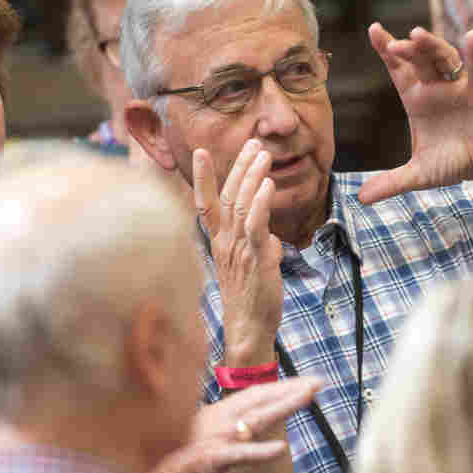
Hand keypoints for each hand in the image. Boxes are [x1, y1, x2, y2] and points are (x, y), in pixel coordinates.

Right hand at [143, 377, 320, 472]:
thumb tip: (248, 422)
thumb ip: (229, 426)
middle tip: (318, 382)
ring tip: (308, 398)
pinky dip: (261, 452)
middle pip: (263, 399)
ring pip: (258, 419)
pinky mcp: (213, 459)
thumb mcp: (207, 435)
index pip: (257, 394)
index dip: (283, 387)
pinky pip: (240, 455)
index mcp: (222, 412)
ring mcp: (219, 438)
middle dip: (292, 390)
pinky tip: (281, 450)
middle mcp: (223, 419)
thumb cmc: (179, 456)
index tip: (307, 382)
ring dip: (284, 407)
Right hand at [194, 140, 282, 365]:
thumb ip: (258, 247)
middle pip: (227, 196)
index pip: (205, 204)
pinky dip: (261, 203)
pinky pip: (255, 226)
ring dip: (252, 176)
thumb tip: (271, 239)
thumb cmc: (250, 298)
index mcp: (219, 243)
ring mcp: (238, 250)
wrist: (248, 329)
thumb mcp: (250, 266)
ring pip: (241, 205)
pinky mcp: (255, 259)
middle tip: (253, 142)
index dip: (203, 178)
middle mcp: (224, 243)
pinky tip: (268, 184)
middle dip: (239, 166)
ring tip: (263, 154)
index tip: (200, 151)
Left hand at [360, 24, 472, 203]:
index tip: (374, 30)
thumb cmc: (454, 163)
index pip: (398, 69)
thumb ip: (392, 183)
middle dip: (407, 50)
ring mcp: (459, 86)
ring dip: (432, 46)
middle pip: (418, 60)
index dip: (387, 49)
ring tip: (418, 35)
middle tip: (396, 45)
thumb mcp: (419, 175)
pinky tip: (471, 36)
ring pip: (443, 58)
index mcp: (417, 99)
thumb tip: (360, 199)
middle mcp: (436, 87)